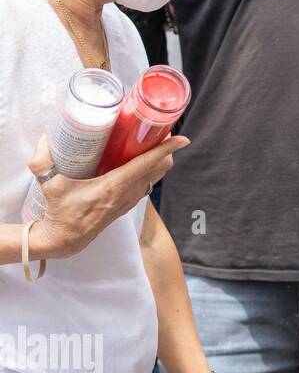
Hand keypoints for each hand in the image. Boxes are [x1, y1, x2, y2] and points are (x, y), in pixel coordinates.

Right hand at [26, 133, 189, 259]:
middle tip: (163, 132)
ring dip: (159, 161)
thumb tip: (43, 138)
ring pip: (153, 177)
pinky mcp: (124, 205)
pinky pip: (145, 185)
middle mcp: (127, 193)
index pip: (146, 164)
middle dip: (165, 150)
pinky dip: (149, 172)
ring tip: (156, 144)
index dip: (165, 150)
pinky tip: (142, 163)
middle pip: (157, 169)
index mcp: (114, 186)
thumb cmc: (60, 213)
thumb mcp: (49, 186)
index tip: (182, 139)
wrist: (65, 240)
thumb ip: (42, 161)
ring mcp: (128, 200)